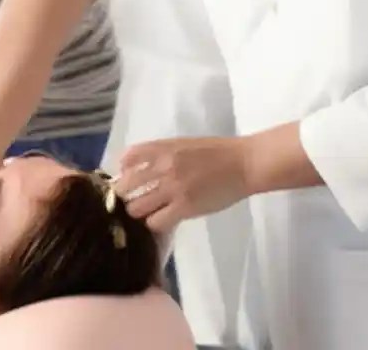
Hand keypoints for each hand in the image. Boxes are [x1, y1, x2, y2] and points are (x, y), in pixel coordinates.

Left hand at [115, 136, 252, 233]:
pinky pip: (156, 222)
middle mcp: (162, 166)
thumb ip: (159, 154)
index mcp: (161, 148)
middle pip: (125, 187)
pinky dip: (155, 223)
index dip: (122, 172)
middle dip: (125, 197)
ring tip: (148, 213)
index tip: (127, 180)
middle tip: (133, 202)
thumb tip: (134, 169)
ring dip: (139, 212)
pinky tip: (163, 220)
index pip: (126, 158)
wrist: (245, 163)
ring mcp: (172, 188)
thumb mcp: (182, 145)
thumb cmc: (216, 153)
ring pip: (136, 208)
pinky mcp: (185, 207)